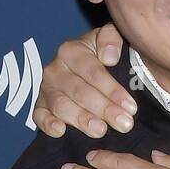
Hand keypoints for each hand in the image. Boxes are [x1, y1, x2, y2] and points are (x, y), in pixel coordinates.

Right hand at [33, 22, 135, 138]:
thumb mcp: (109, 38)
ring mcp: (46, 89)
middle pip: (79, 92)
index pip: (93, 72)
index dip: (112, 90)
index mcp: (72, 51)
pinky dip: (47, 124)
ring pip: (62, 106)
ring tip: (100, 130)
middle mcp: (55, 69)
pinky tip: (61, 131)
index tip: (130, 106)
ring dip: (81, 119)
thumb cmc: (102, 54)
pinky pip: (39, 116)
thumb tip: (108, 57)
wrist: (86, 65)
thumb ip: (111, 38)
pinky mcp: (40, 105)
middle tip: (124, 123)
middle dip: (103, 109)